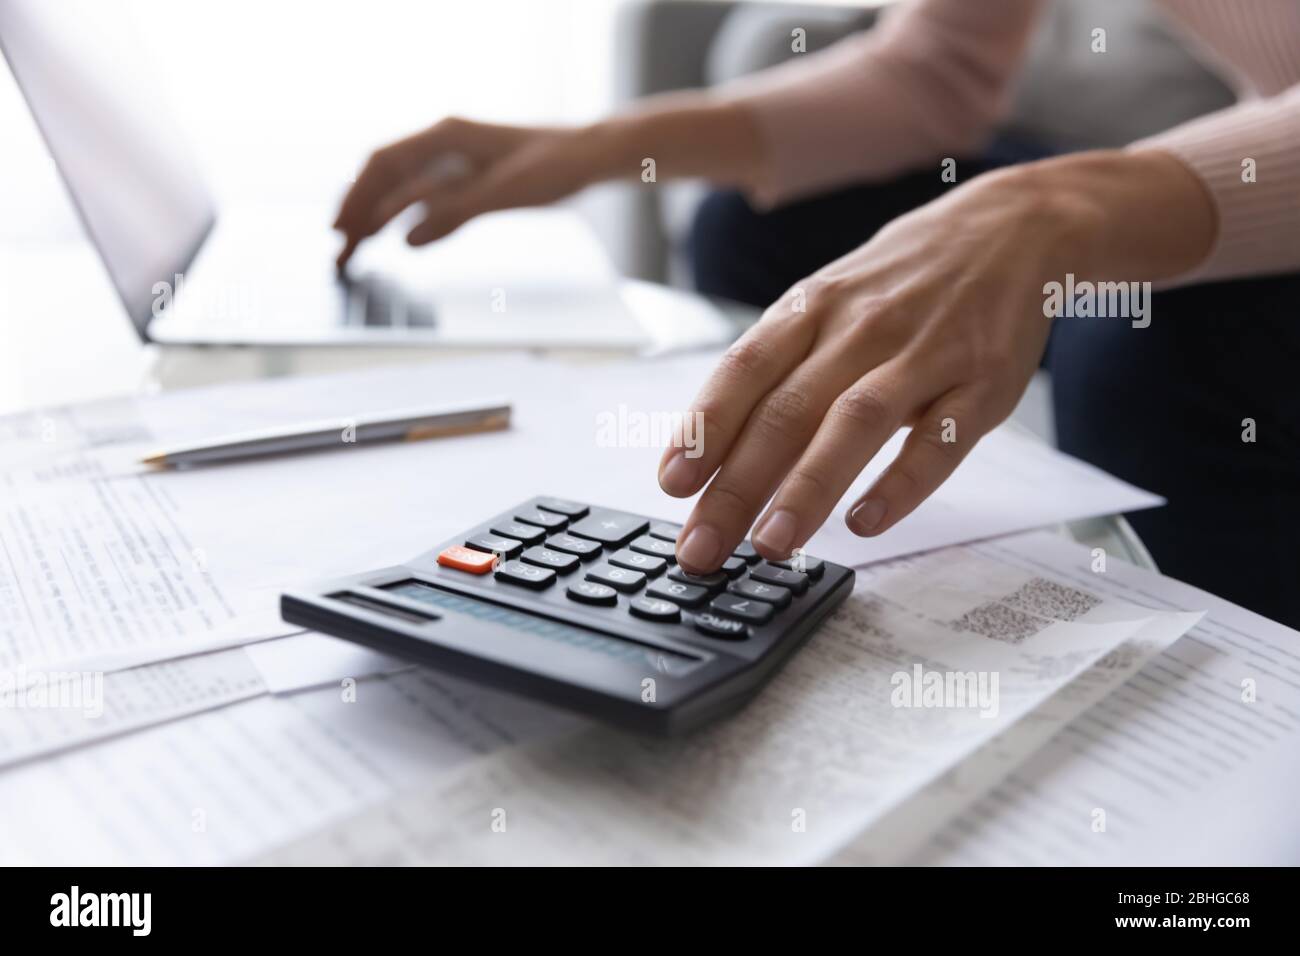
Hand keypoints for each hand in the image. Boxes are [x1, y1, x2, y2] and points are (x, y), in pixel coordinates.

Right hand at [333, 117, 591, 270]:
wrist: (592, 155)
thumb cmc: (554, 166)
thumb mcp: (503, 193)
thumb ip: (453, 213)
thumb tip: (407, 238)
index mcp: (446, 136)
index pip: (384, 164)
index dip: (357, 197)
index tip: (339, 229)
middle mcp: (445, 144)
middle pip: (386, 175)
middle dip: (358, 210)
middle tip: (339, 249)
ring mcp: (457, 159)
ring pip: (404, 187)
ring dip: (378, 217)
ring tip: (355, 249)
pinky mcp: (471, 176)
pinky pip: (426, 196)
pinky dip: (405, 216)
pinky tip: (395, 237)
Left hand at [658, 151, 1214, 573]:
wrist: (1014, 225)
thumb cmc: (902, 280)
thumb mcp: (831, 299)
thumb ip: (780, 365)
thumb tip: (712, 447)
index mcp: (813, 308)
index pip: (744, 370)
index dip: (704, 428)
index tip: (670, 485)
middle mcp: (861, 328)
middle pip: (786, 411)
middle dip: (736, 486)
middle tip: (701, 549)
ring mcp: (924, 354)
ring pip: (854, 422)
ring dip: (807, 487)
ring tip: (769, 545)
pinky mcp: (983, 384)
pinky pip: (940, 438)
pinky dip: (902, 482)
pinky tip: (866, 522)